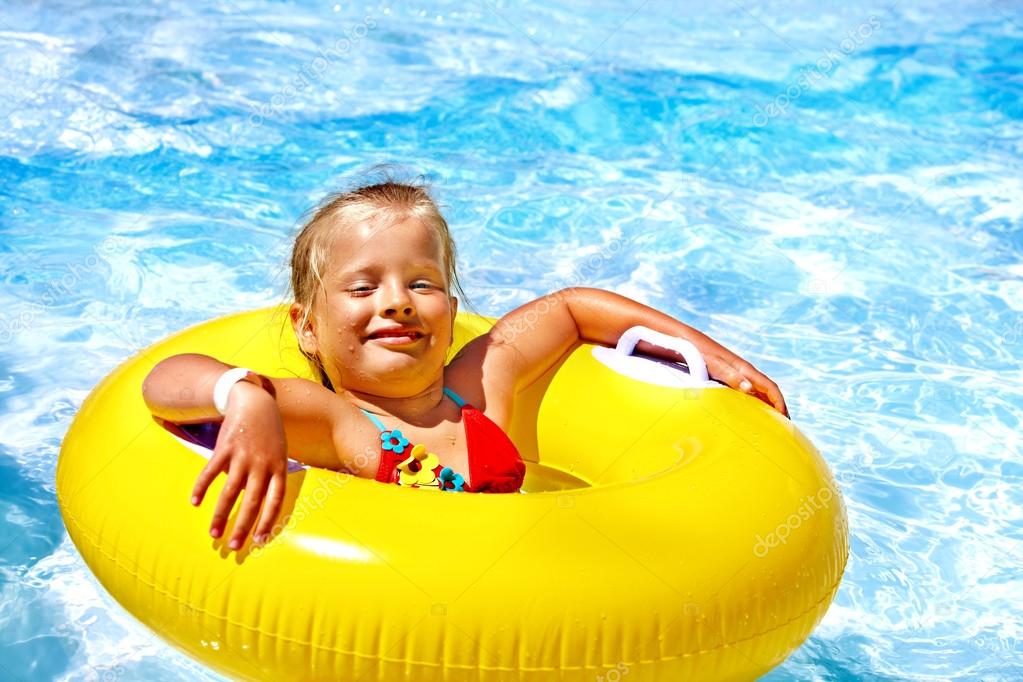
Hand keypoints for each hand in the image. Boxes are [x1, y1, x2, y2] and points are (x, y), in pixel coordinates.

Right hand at [191, 382, 287, 548]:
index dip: (267, 521)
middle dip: (242, 526)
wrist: (256, 403)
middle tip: (233, 546)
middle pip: (252, 501)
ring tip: (213, 534)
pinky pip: (211, 472)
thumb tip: (256, 505)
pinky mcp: (225, 448)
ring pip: (230, 491)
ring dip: (220, 514)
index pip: (275, 501)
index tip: (258, 541)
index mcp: (278, 468)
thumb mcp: (278, 454)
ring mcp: (243, 456)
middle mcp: (262, 464)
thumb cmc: (269, 434)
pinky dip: (202, 487)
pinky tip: (195, 502)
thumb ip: (269, 478)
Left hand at [698, 340, 788, 417]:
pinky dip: (756, 402)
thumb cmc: (701, 354)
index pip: (770, 387)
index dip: (780, 402)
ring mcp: (739, 374)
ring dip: (769, 405)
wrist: (691, 343)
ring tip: (773, 422)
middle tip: (784, 426)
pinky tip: (753, 412)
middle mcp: (746, 372)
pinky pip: (749, 391)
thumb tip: (750, 389)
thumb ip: (731, 376)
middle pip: (769, 391)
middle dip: (779, 406)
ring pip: (760, 392)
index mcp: (746, 370)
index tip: (785, 417)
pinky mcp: (731, 376)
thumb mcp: (715, 365)